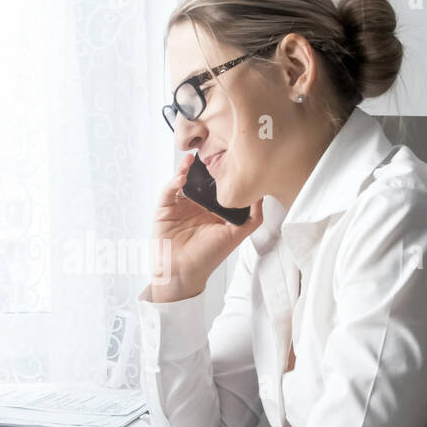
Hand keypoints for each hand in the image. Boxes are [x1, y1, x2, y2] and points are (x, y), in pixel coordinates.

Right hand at [151, 152, 263, 301]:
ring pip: (183, 180)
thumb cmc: (208, 257)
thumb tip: (262, 194)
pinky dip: (173, 182)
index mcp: (213, 209)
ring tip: (192, 160)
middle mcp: (196, 205)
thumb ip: (253, 217)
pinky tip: (181, 178)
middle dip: (203, 165)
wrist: (184, 273)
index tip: (229, 157)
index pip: (217, 184)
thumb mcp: (236, 235)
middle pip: (199, 178)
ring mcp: (179, 206)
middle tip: (208, 152)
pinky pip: (168, 191)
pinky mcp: (164, 209)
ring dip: (186, 169)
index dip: (221, 171)